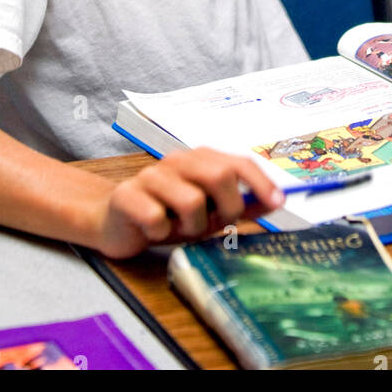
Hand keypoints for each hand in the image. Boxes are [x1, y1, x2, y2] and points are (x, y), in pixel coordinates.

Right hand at [90, 148, 283, 259]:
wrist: (114, 222)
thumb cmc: (167, 215)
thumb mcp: (209, 212)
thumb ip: (240, 205)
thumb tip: (277, 200)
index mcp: (199, 160)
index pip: (237, 162)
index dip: (260, 181)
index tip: (278, 202)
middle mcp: (176, 161)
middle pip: (219, 175)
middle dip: (227, 207)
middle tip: (217, 224)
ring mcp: (150, 176)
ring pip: (190, 201)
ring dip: (191, 226)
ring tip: (178, 228)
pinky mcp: (127, 195)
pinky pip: (156, 217)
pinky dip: (160, 232)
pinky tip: (152, 230)